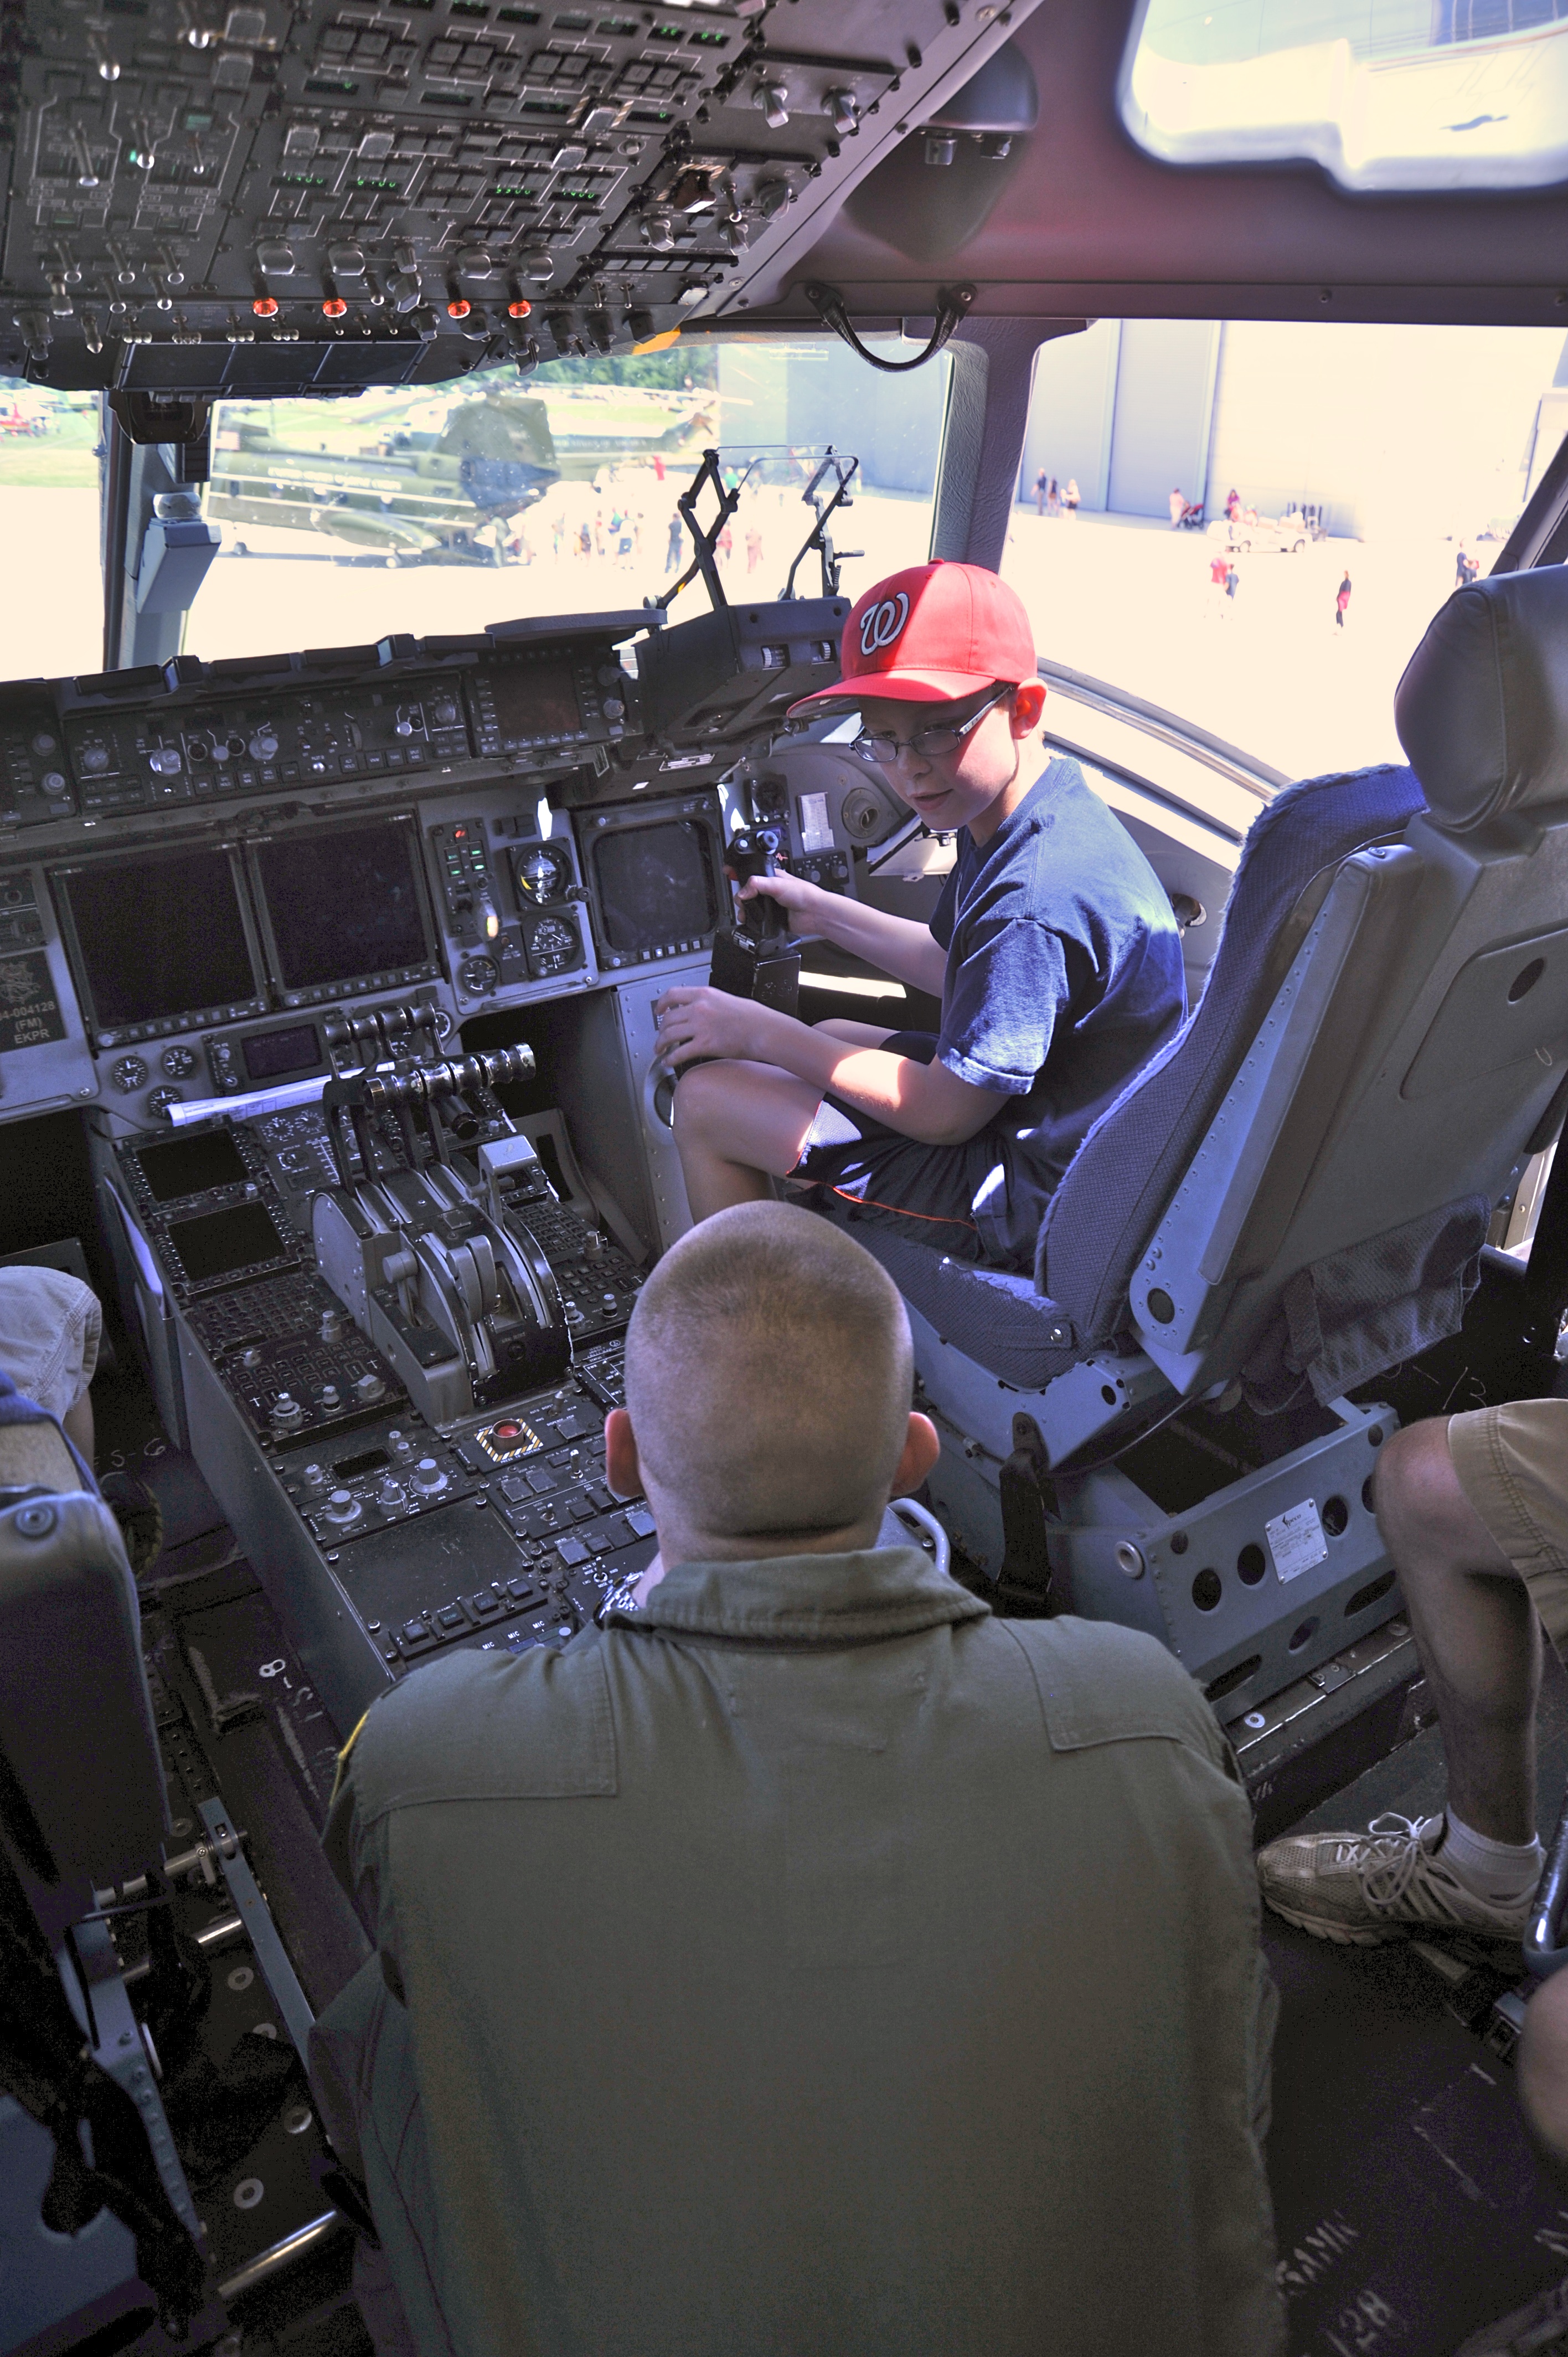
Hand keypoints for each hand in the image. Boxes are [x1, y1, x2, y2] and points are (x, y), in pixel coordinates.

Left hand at [653, 984, 778, 1069]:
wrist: (764, 1030)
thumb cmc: (753, 1017)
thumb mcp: (726, 999)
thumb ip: (709, 1003)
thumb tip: (700, 1010)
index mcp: (704, 994)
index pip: (672, 994)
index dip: (661, 1004)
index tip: (658, 1010)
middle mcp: (699, 1008)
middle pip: (668, 1018)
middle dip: (660, 1030)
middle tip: (660, 1037)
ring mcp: (700, 1026)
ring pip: (669, 1035)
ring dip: (660, 1044)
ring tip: (659, 1050)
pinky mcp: (704, 1044)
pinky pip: (679, 1052)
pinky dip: (670, 1059)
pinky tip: (668, 1062)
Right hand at [737, 868, 828, 930]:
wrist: (815, 914)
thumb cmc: (805, 894)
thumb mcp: (778, 883)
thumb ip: (758, 885)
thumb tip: (743, 892)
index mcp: (771, 878)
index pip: (750, 874)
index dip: (738, 873)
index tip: (727, 873)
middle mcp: (770, 891)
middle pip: (747, 893)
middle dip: (741, 898)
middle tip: (743, 901)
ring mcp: (770, 906)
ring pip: (750, 907)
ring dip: (745, 911)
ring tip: (745, 913)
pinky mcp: (772, 919)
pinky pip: (757, 921)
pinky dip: (752, 922)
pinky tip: (752, 921)